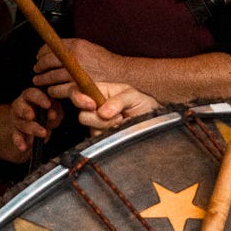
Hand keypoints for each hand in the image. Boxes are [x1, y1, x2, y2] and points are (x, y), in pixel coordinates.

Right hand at [9, 87, 63, 154]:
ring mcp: (16, 119)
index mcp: (30, 96)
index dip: (39, 98)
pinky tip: (24, 147)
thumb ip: (55, 110)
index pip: (32, 93)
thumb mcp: (54, 108)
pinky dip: (20, 142)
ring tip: (43, 133)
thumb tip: (53, 114)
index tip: (48, 104)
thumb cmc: (48, 111)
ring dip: (32, 129)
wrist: (37, 124)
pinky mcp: (15, 132)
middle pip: (21, 108)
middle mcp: (20, 106)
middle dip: (26, 112)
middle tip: (32, 116)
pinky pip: (16, 137)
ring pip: (21, 123)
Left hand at [32, 36, 124, 89]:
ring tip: (39, 80)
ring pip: (51, 75)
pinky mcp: (77, 85)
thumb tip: (61, 49)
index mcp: (76, 45)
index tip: (39, 55)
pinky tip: (51, 90)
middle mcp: (74, 57)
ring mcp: (74, 72)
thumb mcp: (90, 48)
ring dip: (42, 79)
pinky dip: (52, 90)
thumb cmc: (108, 63)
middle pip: (47, 61)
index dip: (41, 52)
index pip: (51, 46)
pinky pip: (59, 88)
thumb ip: (75, 48)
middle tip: (36, 69)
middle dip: (39, 66)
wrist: (120, 74)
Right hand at [41, 77, 160, 133]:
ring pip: (90, 128)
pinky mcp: (101, 137)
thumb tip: (103, 112)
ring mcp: (97, 124)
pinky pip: (98, 139)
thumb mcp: (134, 96)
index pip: (77, 91)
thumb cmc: (144, 106)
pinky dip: (111, 136)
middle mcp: (95, 107)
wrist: (153, 123)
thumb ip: (119, 100)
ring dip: (108, 127)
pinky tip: (120, 131)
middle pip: (82, 115)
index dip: (78, 98)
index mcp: (99, 91)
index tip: (92, 105)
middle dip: (99, 118)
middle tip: (119, 116)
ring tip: (122, 122)